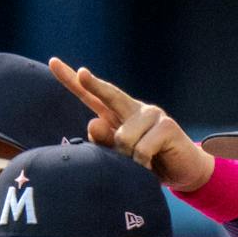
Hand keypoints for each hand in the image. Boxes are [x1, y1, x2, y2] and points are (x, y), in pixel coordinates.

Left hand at [49, 58, 216, 194]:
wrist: (184, 172)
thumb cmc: (150, 164)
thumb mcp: (122, 157)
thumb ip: (104, 143)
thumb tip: (93, 122)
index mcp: (118, 114)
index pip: (92, 95)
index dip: (72, 80)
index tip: (53, 63)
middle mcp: (133, 108)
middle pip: (108, 94)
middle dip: (93, 84)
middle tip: (82, 74)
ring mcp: (151, 114)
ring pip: (123, 138)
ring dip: (127, 159)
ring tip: (137, 166)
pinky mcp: (166, 125)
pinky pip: (141, 149)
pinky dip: (141, 164)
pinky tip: (148, 168)